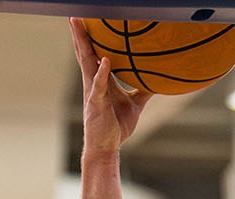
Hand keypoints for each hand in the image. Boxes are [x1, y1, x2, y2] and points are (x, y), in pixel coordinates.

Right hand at [71, 18, 147, 156]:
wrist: (106, 148)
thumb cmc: (116, 127)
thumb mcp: (134, 105)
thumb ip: (142, 90)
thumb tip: (158, 80)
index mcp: (100, 81)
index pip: (94, 54)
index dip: (90, 38)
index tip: (88, 20)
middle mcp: (92, 83)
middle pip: (85, 53)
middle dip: (80, 33)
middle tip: (76, 14)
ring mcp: (92, 92)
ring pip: (87, 63)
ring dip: (83, 44)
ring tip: (78, 25)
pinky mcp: (96, 104)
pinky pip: (99, 86)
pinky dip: (102, 73)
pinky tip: (105, 61)